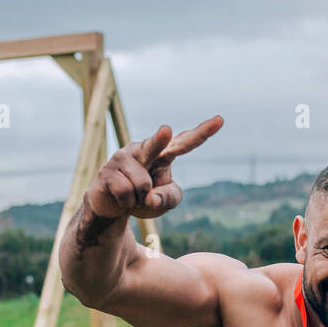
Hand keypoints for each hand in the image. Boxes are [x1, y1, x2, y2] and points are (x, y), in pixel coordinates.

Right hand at [86, 115, 222, 219]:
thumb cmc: (144, 197)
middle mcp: (143, 150)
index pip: (186, 142)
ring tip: (133, 195)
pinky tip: (121, 198)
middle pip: (155, 145)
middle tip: (166, 130)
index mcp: (164, 154)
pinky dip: (127, 203)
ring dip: (140, 199)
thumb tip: (150, 196)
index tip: (220, 120)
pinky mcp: (107, 171)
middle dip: (159, 139)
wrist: (114, 206)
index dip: (203, 132)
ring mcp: (123, 158)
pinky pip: (126, 194)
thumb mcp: (166, 201)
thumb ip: (168, 198)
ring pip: (142, 185)